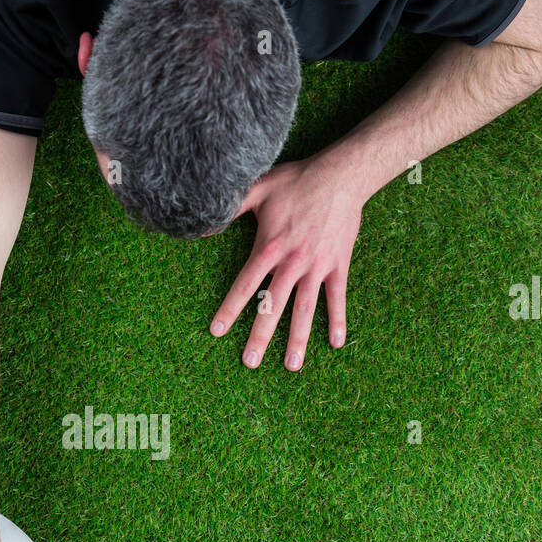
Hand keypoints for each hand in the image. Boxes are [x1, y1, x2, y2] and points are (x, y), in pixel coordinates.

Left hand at [210, 156, 363, 369]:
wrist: (341, 175)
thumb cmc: (297, 180)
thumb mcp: (258, 188)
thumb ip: (230, 208)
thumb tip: (200, 225)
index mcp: (269, 247)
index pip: (246, 284)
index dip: (230, 308)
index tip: (217, 331)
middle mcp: (292, 262)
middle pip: (273, 306)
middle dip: (260, 336)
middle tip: (250, 363)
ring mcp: (317, 266)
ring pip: (305, 309)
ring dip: (297, 339)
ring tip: (291, 366)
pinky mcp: (338, 265)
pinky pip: (337, 297)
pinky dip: (337, 320)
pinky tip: (335, 344)